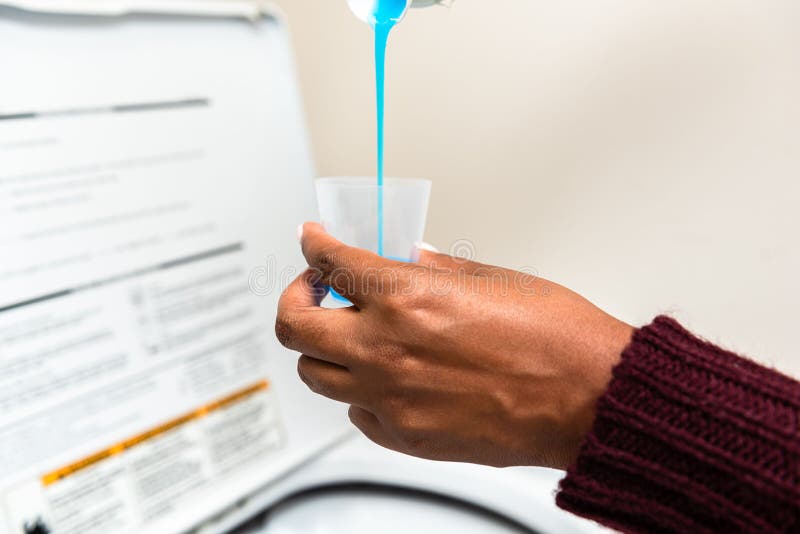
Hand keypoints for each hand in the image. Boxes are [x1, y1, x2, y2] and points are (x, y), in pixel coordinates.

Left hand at [276, 223, 633, 468]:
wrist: (589, 399)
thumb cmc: (556, 338)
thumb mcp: (492, 279)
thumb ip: (433, 269)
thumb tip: (404, 259)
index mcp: (407, 299)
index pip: (331, 263)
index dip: (314, 244)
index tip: (313, 241)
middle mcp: (386, 350)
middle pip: (296, 326)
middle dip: (296, 297)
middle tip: (315, 288)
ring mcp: (390, 399)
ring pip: (315, 374)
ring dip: (324, 347)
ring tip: (350, 334)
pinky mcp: (405, 436)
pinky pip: (355, 412)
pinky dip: (358, 391)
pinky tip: (384, 377)